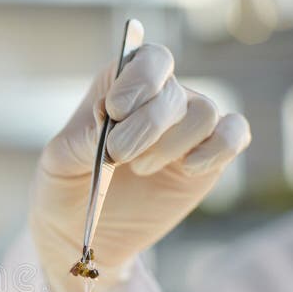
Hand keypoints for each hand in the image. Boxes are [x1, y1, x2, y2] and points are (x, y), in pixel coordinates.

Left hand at [30, 44, 250, 291]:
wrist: (83, 232)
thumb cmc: (66, 188)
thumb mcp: (58, 163)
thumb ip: (81, 137)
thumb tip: (107, 115)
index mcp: (121, 85)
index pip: (149, 60)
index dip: (139, 81)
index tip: (114, 111)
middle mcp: (160, 98)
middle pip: (174, 92)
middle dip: (146, 125)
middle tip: (117, 156)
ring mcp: (187, 127)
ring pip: (204, 113)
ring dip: (171, 144)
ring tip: (139, 169)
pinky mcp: (208, 157)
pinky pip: (234, 135)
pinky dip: (215, 150)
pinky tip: (187, 169)